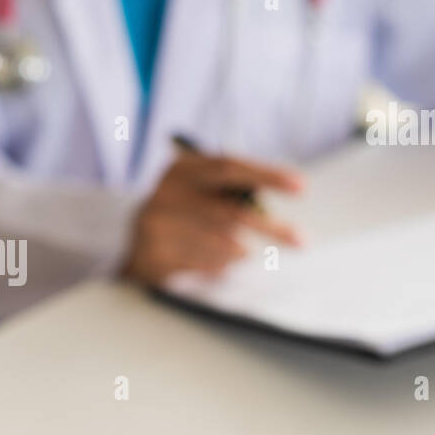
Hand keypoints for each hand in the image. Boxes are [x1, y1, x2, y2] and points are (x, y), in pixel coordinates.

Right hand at [123, 151, 304, 284]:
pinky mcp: (153, 255)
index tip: (301, 187)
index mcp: (182, 169)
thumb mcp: (202, 192)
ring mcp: (155, 225)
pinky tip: (216, 265)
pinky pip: (203, 265)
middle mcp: (166, 193)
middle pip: (229, 210)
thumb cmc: (184, 214)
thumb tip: (277, 208)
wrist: (133, 243)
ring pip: (220, 244)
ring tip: (247, 255)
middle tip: (301, 240)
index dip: (267, 175)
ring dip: (242, 253)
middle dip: (270, 227)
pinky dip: (219, 268)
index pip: (229, 166)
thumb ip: (234, 193)